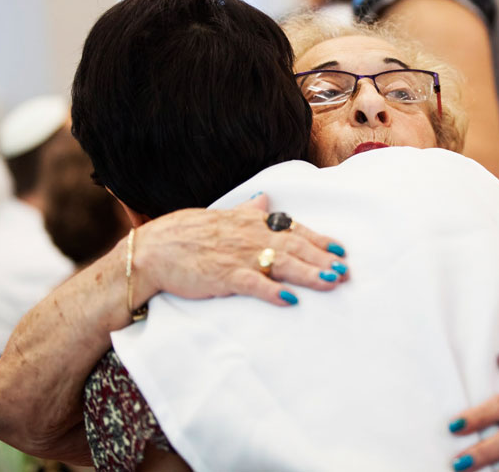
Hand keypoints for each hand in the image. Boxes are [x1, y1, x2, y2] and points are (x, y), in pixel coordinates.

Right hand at [133, 193, 347, 305]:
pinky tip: (290, 300)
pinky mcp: (223, 276)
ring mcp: (238, 256)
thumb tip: (265, 198)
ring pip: (281, 263)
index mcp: (251, 222)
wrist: (152, 250)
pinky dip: (272, 291)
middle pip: (295, 246)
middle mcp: (250, 236)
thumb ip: (247, 209)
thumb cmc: (187, 234)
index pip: (293, 229)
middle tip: (346, 270)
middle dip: (322, 259)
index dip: (319, 239)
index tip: (340, 249)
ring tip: (331, 282)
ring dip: (309, 273)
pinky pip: (253, 284)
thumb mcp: (221, 216)